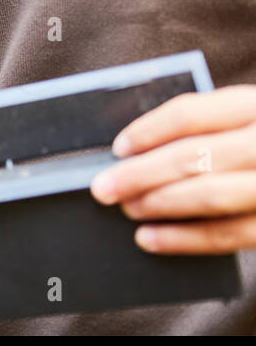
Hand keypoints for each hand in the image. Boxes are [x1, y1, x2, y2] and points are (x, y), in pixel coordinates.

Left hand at [90, 85, 255, 253]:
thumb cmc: (252, 142)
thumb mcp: (241, 122)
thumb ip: (202, 129)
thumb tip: (130, 152)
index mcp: (255, 106)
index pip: (192, 114)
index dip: (149, 129)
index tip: (118, 147)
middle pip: (195, 156)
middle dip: (141, 174)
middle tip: (104, 187)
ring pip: (211, 195)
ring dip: (159, 205)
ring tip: (127, 209)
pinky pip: (229, 235)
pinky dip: (184, 239)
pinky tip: (151, 239)